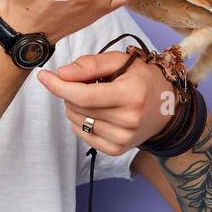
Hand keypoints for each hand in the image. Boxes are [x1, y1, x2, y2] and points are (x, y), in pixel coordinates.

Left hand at [36, 51, 178, 156]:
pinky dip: (80, 121)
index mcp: (131, 95)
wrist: (167, 108)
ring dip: (74, 106)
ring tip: (94, 97)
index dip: (59, 86)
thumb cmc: (142, 79)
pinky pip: (82, 135)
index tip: (44, 76)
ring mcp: (122, 139)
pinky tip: (95, 111)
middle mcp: (128, 120)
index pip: (83, 95)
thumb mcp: (121, 61)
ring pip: (76, 121)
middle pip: (77, 107)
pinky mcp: (116, 150)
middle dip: (70, 91)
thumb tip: (61, 74)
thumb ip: (90, 64)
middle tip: (85, 82)